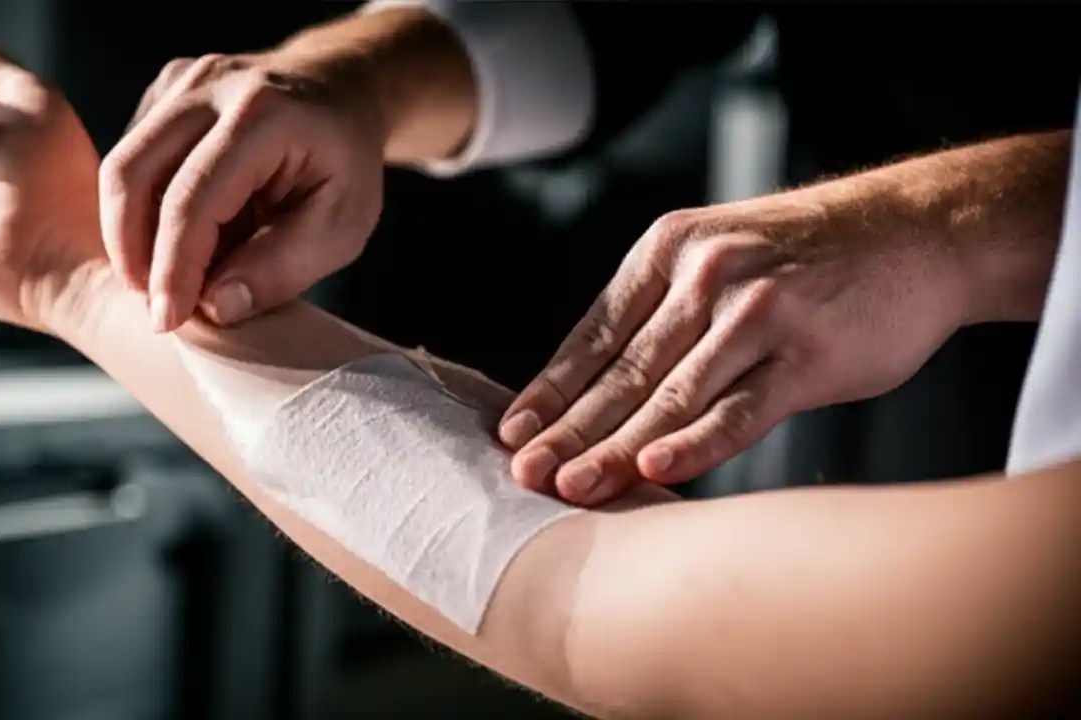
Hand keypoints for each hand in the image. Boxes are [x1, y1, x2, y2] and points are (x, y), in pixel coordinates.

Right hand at [99, 49, 385, 332]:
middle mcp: (211, 85)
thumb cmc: (345, 164)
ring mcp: (182, 81)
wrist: (342, 91)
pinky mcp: (165, 91)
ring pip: (122, 166)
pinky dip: (146, 208)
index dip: (172, 268)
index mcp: (263, 115)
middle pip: (132, 173)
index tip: (166, 321)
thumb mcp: (342, 227)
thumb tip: (213, 307)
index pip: (192, 199)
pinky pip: (133, 157)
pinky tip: (191, 232)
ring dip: (135, 235)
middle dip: (133, 253)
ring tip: (181, 271)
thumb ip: (280, 268)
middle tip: (156, 307)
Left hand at [499, 187, 971, 504]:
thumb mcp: (719, 254)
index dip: (552, 388)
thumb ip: (664, 313)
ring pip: (670, 395)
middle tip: (525, 473)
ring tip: (572, 487)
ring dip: (615, 448)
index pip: (595, 332)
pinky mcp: (806, 353)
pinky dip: (694, 442)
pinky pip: (739, 409)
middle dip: (568, 428)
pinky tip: (656, 470)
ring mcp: (756, 313)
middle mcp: (705, 276)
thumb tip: (599, 389)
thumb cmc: (807, 259)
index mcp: (669, 250)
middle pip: (623, 370)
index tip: (513, 432)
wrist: (917, 232)